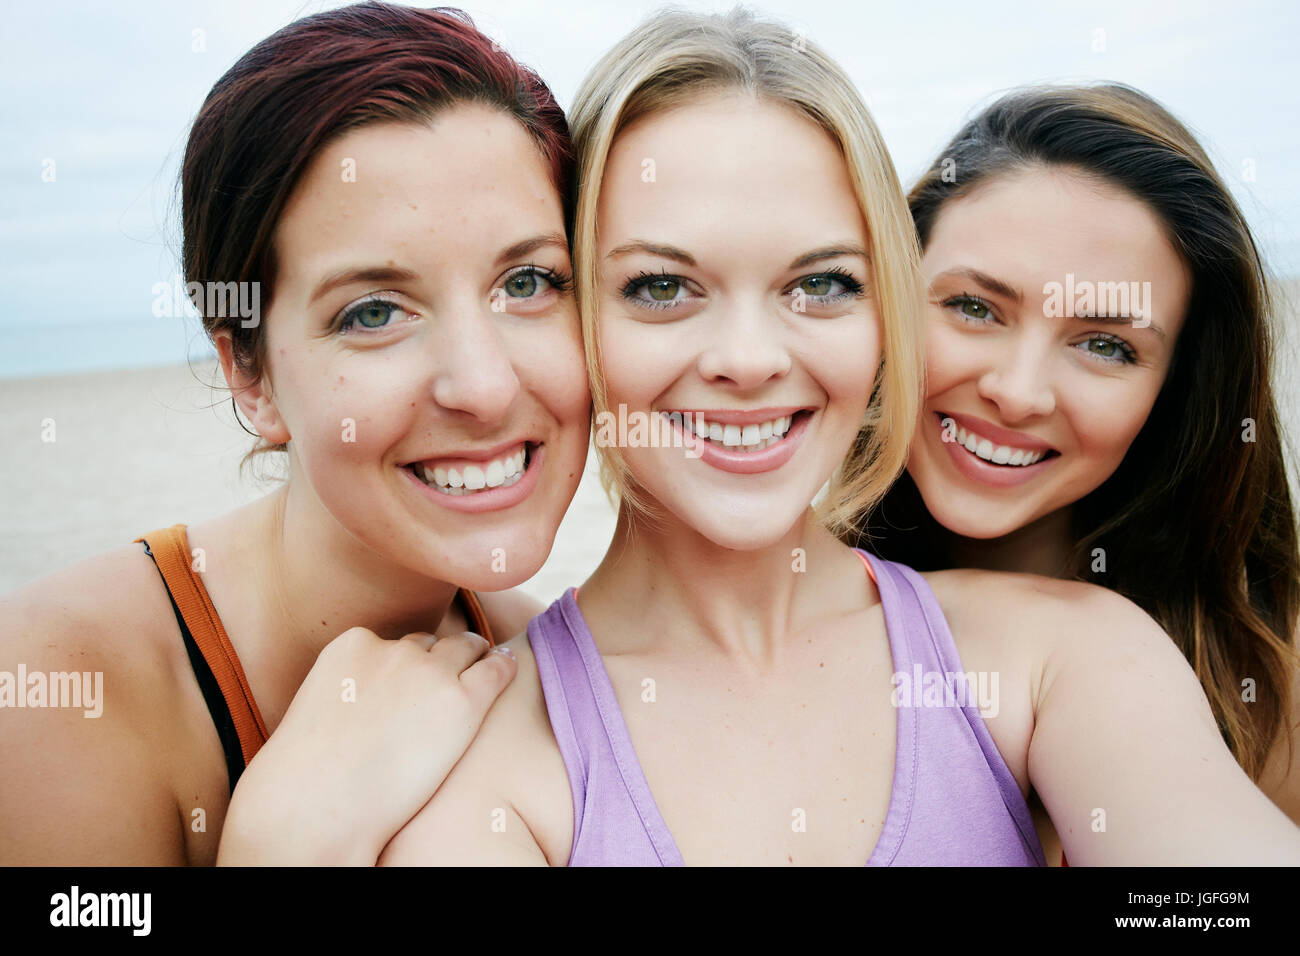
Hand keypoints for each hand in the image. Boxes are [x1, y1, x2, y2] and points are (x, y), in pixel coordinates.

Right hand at [217, 627, 516, 864]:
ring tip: (488, 666)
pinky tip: (509, 669)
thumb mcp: (320, 710)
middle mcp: (395, 649)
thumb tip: (375, 705)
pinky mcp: (462, 701)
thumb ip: (351, 691)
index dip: (409, 664)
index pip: (395, 642)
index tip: (414, 683)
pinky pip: (497, 669)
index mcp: (354, 645)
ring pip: (467, 648)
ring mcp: (430, 672)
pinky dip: (504, 667)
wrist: (316, 806)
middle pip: (432, 643)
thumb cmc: (311, 778)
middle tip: (452, 680)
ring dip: (476, 658)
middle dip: (442, 659)